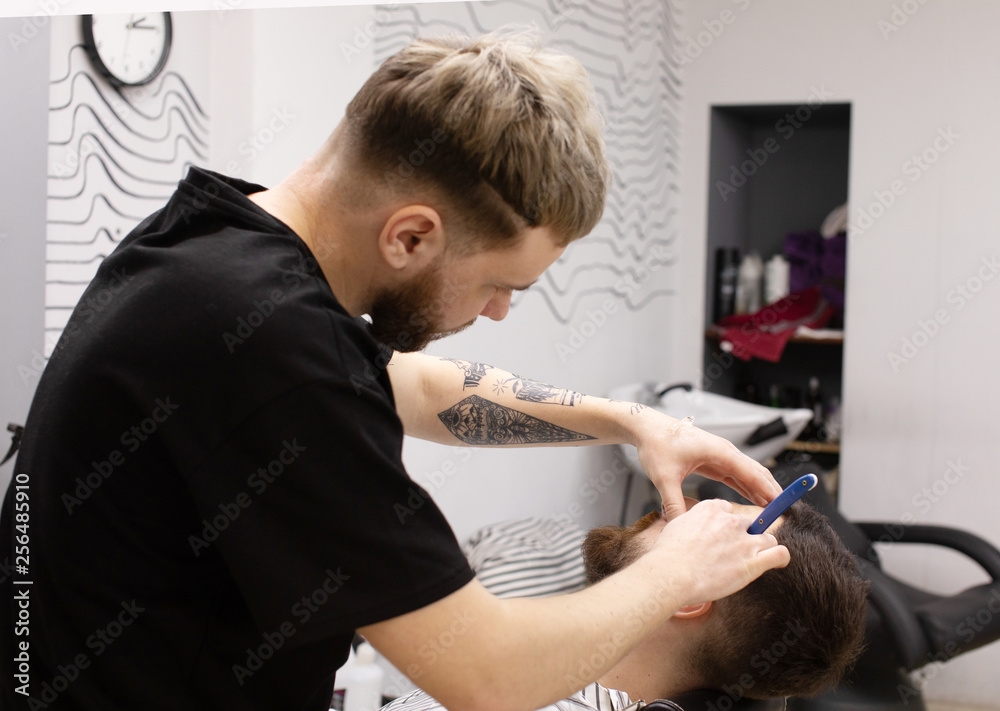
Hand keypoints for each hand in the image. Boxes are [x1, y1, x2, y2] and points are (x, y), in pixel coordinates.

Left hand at [629, 409, 781, 520]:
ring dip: (761, 491)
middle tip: (787, 513)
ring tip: (775, 511)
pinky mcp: (713, 460)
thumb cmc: (656, 445)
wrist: (647, 427)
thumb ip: (673, 503)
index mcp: (720, 452)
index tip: (784, 506)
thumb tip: (680, 526)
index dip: (770, 490)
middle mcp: (725, 452)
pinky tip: (755, 500)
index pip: (752, 473)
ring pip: (748, 475)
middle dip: (772, 492)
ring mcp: (720, 456)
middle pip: (756, 473)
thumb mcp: (664, 477)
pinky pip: (735, 476)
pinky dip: (747, 488)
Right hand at [646, 499, 789, 603]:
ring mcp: (744, 542)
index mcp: (711, 509)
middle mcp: (731, 522)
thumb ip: (689, 521)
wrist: (672, 573)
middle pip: (749, 523)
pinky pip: (779, 554)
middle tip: (733, 552)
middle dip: (745, 535)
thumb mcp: (675, 525)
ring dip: (763, 547)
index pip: (728, 510)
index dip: (726, 523)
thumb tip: (690, 525)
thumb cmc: (667, 554)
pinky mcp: (753, 563)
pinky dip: (781, 557)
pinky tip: (778, 561)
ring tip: (754, 559)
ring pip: (768, 537)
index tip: (721, 534)